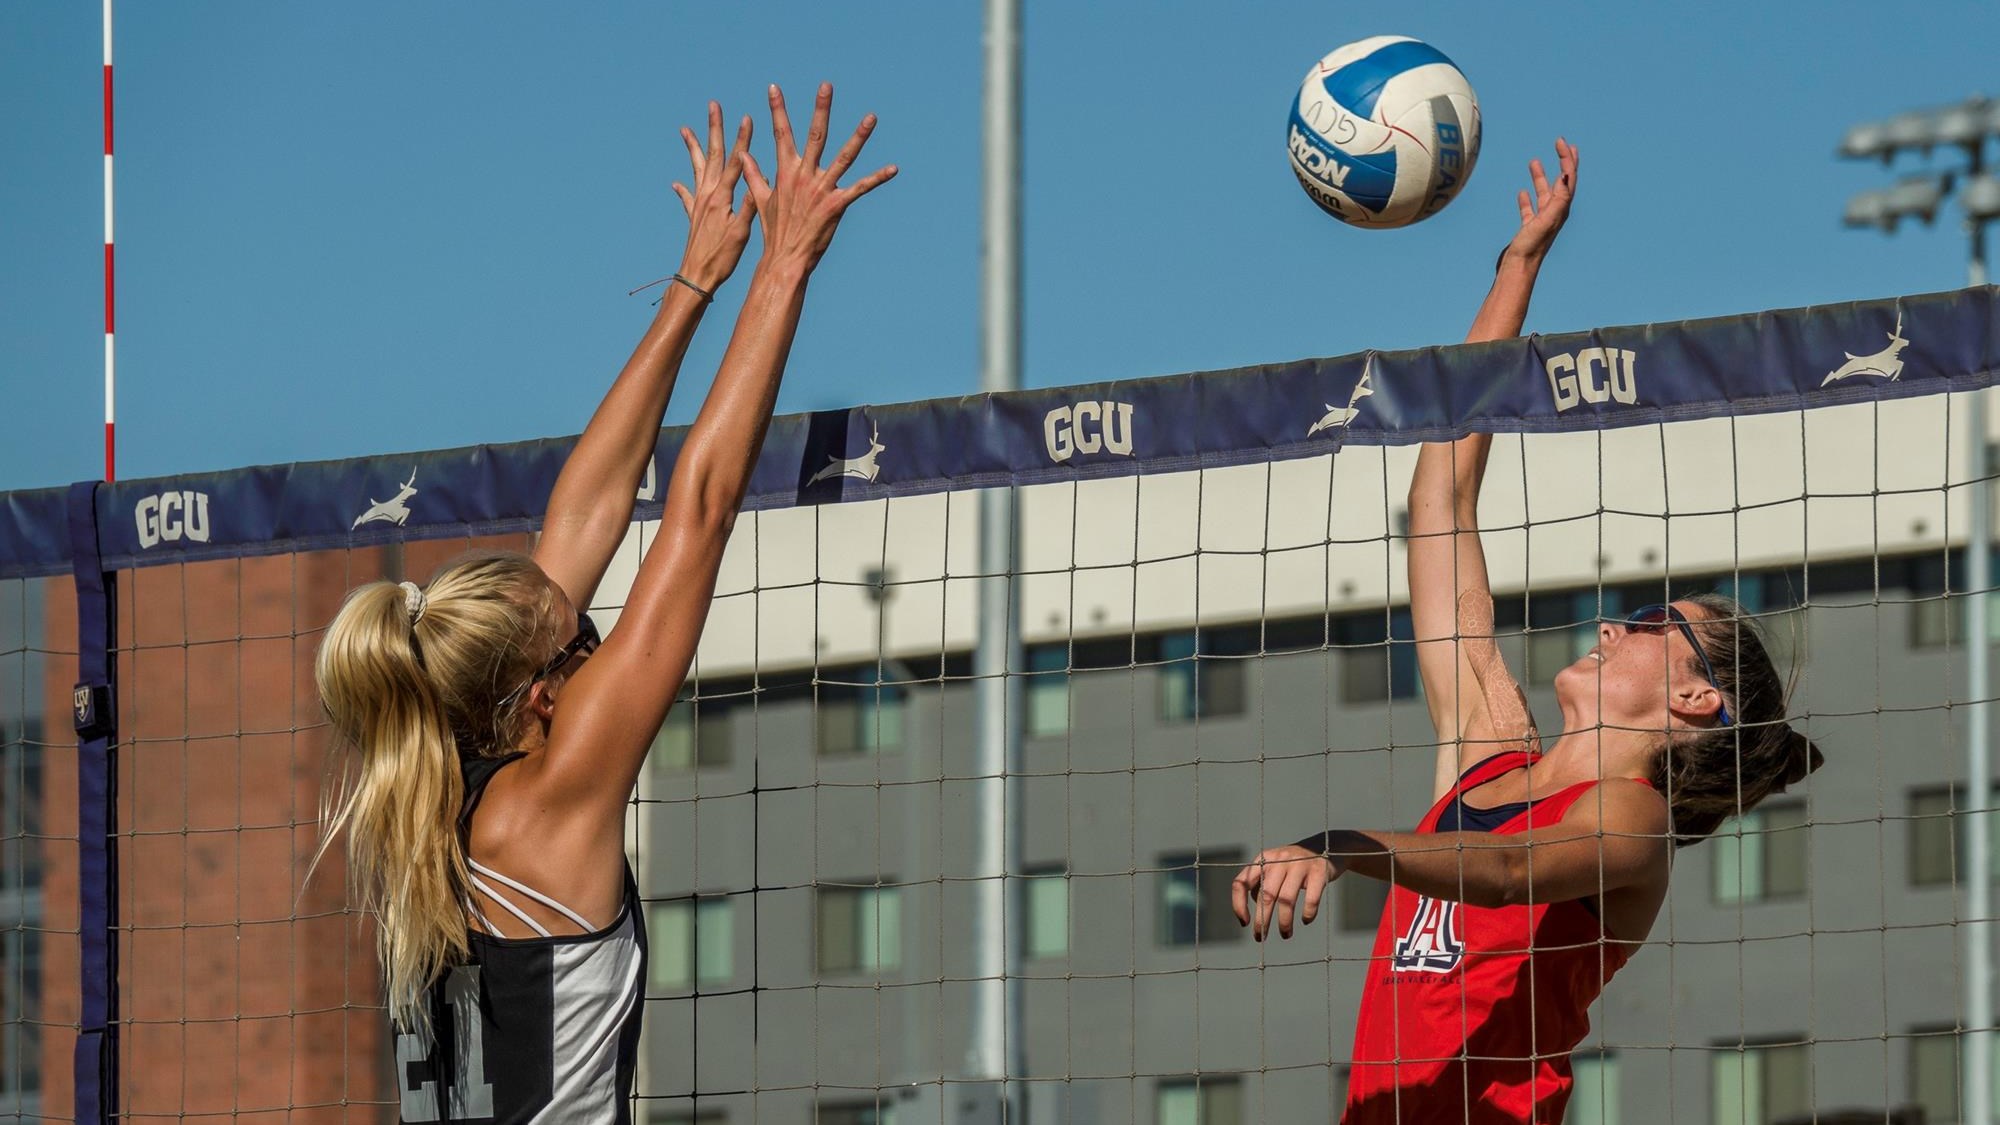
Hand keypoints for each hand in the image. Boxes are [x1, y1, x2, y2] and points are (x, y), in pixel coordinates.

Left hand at [673, 102, 757, 292]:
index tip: (747, 117)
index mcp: (721, 198)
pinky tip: (677, 183)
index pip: (734, 162)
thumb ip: (748, 206)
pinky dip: (683, 187)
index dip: (742, 140)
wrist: (696, 275)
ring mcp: (698, 204)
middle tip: (713, 106)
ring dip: (693, 147)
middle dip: (714, 129)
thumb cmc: (721, 257)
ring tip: (685, 129)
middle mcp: (707, 195)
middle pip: (711, 155)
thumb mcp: (741, 232)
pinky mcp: (693, 216)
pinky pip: (688, 196)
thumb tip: (756, 182)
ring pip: (697, 167)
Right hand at [742, 82, 896, 273]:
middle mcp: (804, 176)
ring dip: (859, 136)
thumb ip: (754, 174)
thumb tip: (743, 155)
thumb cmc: (775, 231)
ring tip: (871, 117)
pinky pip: (861, 188)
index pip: (780, 134)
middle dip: (820, 109)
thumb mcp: (761, 199)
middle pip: (814, 135)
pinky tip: (894, 169)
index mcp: (785, 172)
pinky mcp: (837, 204)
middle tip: (826, 86)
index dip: (777, 110)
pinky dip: (877, 178)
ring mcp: (821, 189)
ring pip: (844, 156)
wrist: (785, 258)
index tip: (774, 88)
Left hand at [1231, 845, 1338, 940]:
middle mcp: (1279, 860)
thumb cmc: (1294, 864)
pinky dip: (1308, 913)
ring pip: (1286, 899)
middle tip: (1261, 937)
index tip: (1245, 923)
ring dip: (1284, 922)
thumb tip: (1254, 911)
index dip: (1238, 904)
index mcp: (1263, 859)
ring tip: (1285, 934)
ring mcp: (1299, 864)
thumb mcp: (1274, 867)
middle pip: (1266, 895)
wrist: (1327, 846)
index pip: (1241, 882)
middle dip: (1262, 920)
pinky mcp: (1319, 871)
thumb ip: (1261, 884)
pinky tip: (1306, 920)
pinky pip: (1311, 898)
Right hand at [1502, 138, 1578, 266]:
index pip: (1568, 178)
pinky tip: (1522, 192)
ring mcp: (1541, 221)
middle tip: (1560, 144)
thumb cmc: (1531, 247)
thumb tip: (1565, 176)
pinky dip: (1527, 198)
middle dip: (1562, 163)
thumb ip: (1558, 199)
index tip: (1562, 142)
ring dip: (1541, 177)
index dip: (1567, 159)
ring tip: (1534, 161)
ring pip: (1543, 193)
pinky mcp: (1529, 229)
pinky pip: (1530, 208)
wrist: (1518, 270)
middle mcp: (1555, 214)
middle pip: (1561, 183)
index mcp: (1561, 209)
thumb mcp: (1546, 220)